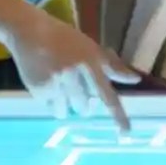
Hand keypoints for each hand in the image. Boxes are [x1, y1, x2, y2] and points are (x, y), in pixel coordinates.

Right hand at [4, 8, 140, 130]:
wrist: (30, 32)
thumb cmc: (65, 39)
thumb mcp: (91, 48)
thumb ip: (112, 66)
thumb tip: (135, 79)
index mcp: (91, 62)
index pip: (108, 95)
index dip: (118, 115)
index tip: (126, 133)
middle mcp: (75, 73)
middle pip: (84, 107)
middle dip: (81, 103)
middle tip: (73, 85)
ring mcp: (56, 82)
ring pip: (66, 111)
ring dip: (64, 104)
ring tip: (57, 84)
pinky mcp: (39, 89)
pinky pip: (50, 107)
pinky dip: (49, 99)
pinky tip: (45, 81)